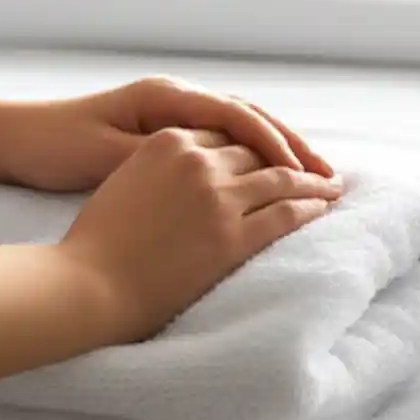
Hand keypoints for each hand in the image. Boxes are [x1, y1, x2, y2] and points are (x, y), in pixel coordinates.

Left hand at [1, 77, 332, 191]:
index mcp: (166, 97)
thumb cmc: (55, 146)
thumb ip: (160, 159)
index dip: (276, 144)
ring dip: (280, 151)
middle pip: (251, 116)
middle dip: (293, 146)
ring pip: (242, 127)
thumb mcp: (106, 156)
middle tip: (328, 176)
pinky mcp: (166, 132)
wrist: (15, 138)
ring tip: (313, 178)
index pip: (238, 116)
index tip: (305, 173)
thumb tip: (210, 169)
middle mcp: (175, 98)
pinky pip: (225, 140)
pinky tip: (272, 179)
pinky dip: (254, 156)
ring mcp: (173, 113)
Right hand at [59, 128, 343, 343]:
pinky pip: (285, 214)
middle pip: (257, 153)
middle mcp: (198, 162)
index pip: (225, 134)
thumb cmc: (95, 242)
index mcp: (168, 143)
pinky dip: (310, 208)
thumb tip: (183, 175)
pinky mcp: (232, 237)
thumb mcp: (124, 181)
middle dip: (289, 158)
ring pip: (281, 179)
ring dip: (312, 181)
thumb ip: (159, 168)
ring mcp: (218, 199)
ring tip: (332, 185)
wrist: (87, 284)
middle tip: (316, 167)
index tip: (274, 151)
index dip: (254, 144)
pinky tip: (324, 208)